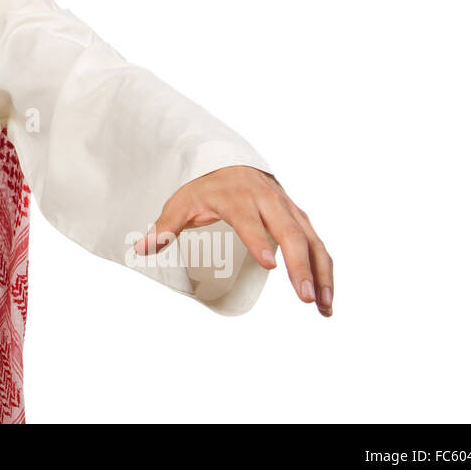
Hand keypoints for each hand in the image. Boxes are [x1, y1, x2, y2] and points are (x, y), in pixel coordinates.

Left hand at [132, 165, 333, 316]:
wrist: (231, 161)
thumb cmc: (205, 186)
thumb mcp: (182, 202)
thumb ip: (166, 226)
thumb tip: (143, 247)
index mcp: (238, 197)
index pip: (249, 220)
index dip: (259, 241)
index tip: (269, 264)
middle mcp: (268, 201)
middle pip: (290, 232)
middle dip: (301, 265)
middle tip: (305, 298)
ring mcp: (288, 209)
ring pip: (312, 240)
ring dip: (322, 273)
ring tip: (324, 307)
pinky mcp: (300, 218)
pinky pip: (318, 244)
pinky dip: (326, 269)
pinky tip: (327, 297)